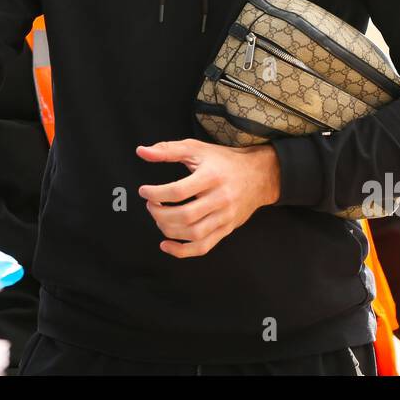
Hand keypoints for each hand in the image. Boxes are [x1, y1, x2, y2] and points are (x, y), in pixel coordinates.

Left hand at [136, 139, 280, 258]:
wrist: (259, 175)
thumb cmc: (223, 161)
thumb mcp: (196, 148)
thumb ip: (168, 150)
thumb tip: (141, 152)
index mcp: (211, 177)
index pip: (178, 191)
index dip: (155, 194)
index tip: (144, 191)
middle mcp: (220, 199)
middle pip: (185, 216)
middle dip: (159, 214)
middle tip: (151, 205)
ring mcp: (225, 217)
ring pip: (193, 234)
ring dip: (168, 230)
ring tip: (159, 218)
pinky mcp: (226, 230)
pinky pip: (203, 247)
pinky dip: (182, 251)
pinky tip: (166, 244)